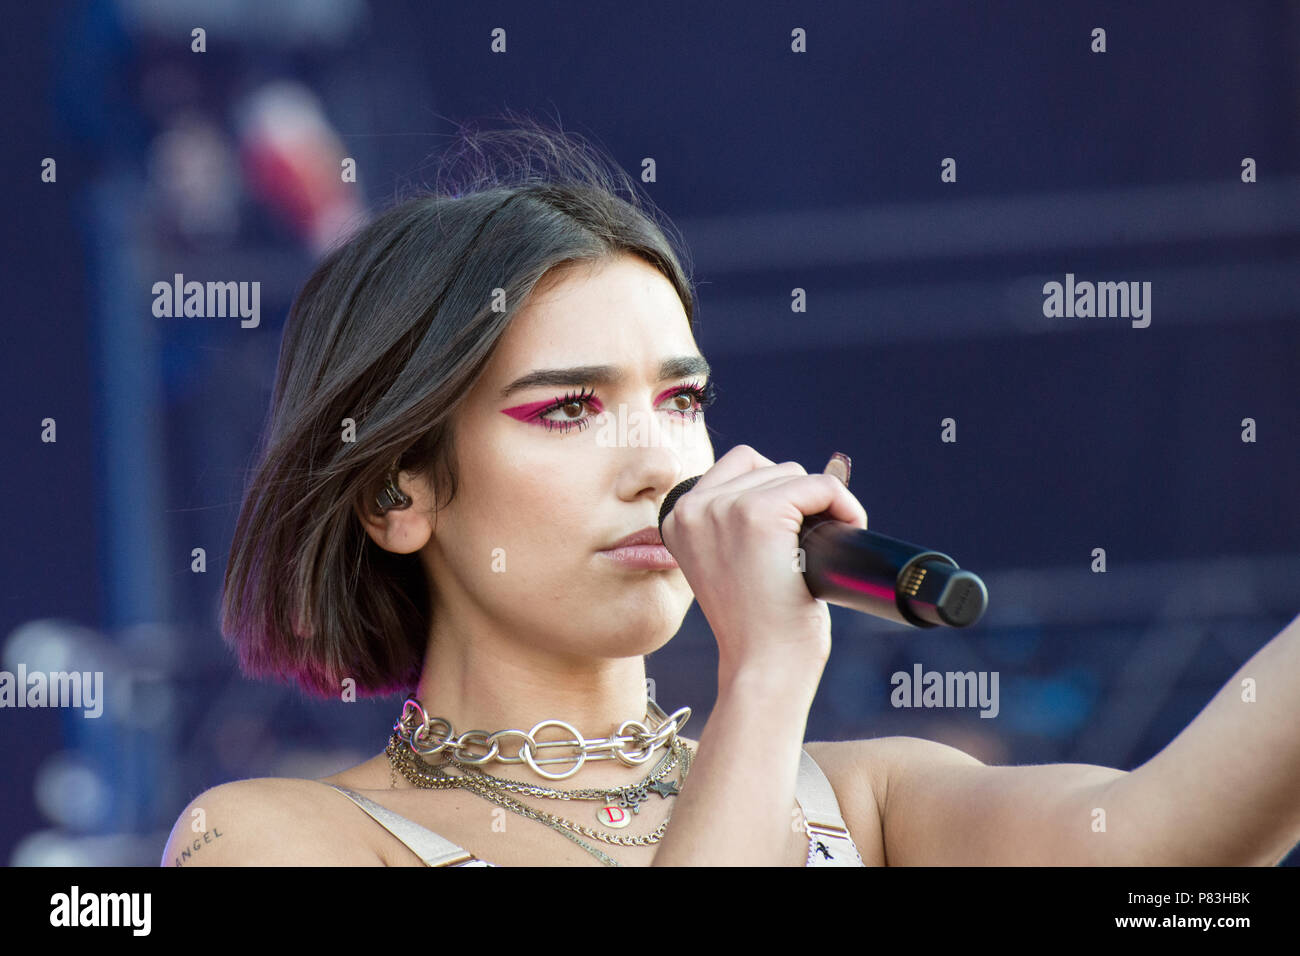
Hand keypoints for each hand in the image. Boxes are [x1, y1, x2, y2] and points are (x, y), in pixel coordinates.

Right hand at [660, 445, 866, 675]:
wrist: (762, 668)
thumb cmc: (759, 627)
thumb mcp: (731, 564)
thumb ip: (737, 522)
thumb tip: (805, 477)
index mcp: (677, 519)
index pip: (738, 468)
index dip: (775, 494)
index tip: (788, 537)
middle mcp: (691, 508)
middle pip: (766, 466)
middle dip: (797, 499)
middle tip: (809, 546)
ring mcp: (723, 508)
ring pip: (793, 474)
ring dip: (821, 502)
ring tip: (823, 546)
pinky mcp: (758, 514)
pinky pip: (819, 485)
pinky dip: (843, 504)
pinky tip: (847, 530)